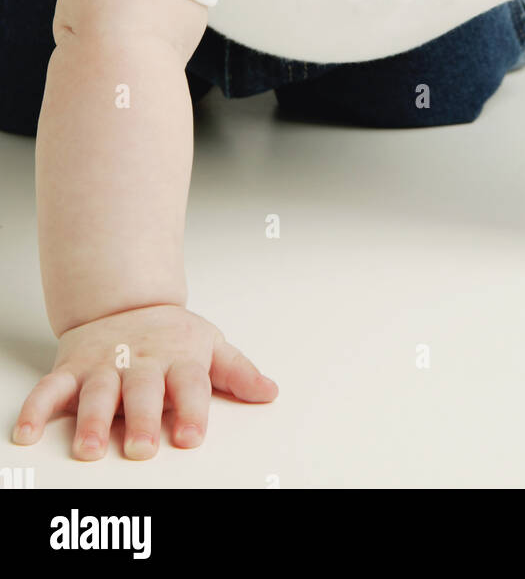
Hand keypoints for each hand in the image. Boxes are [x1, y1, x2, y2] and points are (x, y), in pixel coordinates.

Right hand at [10, 303, 277, 459]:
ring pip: (97, 393)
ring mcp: (104, 366)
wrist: (126, 301)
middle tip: (141, 449)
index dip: (192, 410)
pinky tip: (28, 432)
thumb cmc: (172, 336)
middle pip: (142, 392)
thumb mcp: (210, 346)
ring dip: (93, 421)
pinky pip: (50, 389)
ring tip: (91, 449)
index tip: (192, 437)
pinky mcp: (72, 369)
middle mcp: (140, 364)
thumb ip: (237, 372)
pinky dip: (36, 409)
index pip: (189, 385)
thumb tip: (269, 392)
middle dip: (141, 420)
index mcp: (178, 359)